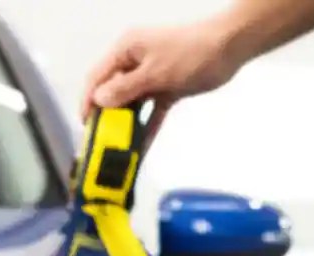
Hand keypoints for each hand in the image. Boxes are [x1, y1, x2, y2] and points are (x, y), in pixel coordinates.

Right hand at [82, 16, 248, 136]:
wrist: (228, 48)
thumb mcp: (155, 72)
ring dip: (126, 125)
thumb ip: (126, 88)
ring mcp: (151, 75)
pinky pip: (151, 112)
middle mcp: (135, 62)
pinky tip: (141, 147)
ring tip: (118, 149)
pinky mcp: (167, 88)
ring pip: (132, 104)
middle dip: (106, 116)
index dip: (87, 101)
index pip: (97, 77)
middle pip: (112, 92)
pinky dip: (146, 127)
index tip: (85, 124)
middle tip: (100, 140)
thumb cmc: (193, 51)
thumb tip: (100, 100)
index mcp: (126, 50)